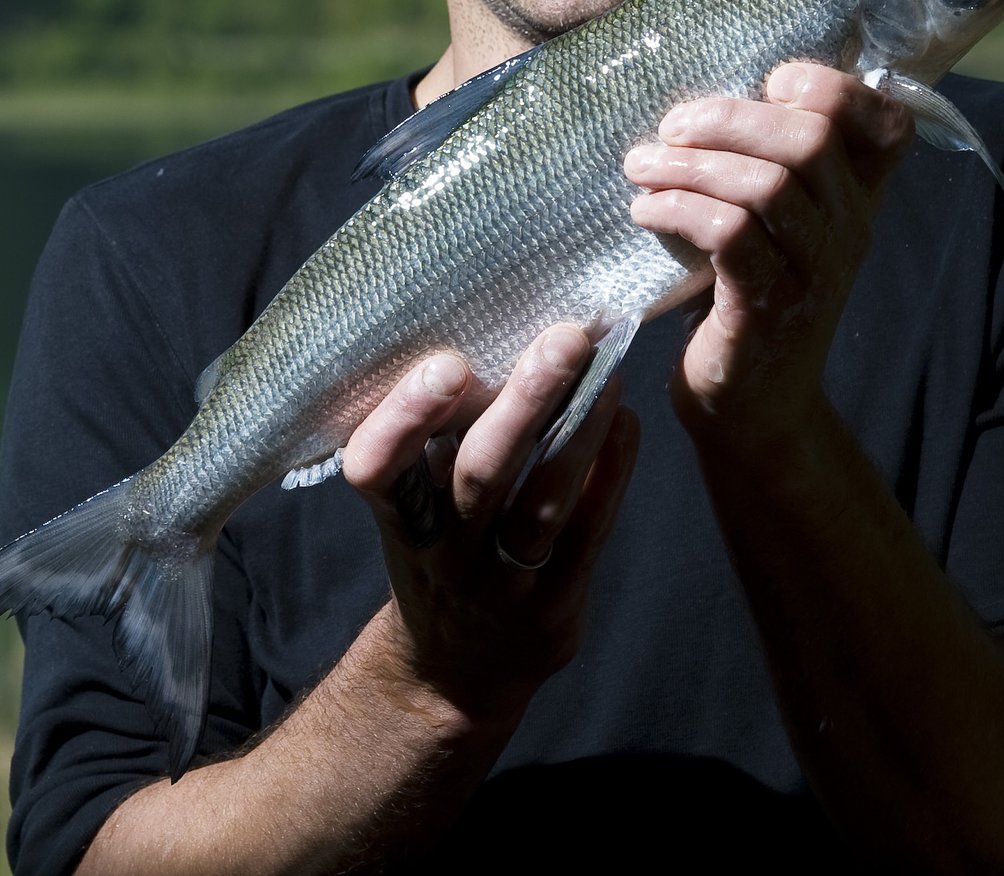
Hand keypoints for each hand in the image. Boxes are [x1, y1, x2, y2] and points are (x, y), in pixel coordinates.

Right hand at [339, 327, 638, 726]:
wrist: (455, 675)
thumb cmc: (441, 553)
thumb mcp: (416, 505)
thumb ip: (439, 440)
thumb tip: (496, 328)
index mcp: (399, 518)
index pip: (377, 471)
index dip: (405, 419)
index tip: (446, 363)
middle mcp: (445, 554)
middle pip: (481, 477)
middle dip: (524, 404)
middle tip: (565, 337)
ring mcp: (502, 587)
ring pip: (542, 506)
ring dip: (581, 432)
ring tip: (610, 368)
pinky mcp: (555, 607)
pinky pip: (587, 535)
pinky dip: (611, 473)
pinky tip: (626, 420)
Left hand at [625, 62, 911, 445]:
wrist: (751, 405)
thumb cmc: (746, 291)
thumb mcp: (770, 219)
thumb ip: (764, 160)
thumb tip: (700, 95)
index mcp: (859, 198)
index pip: (886, 123)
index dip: (832, 86)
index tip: (768, 83)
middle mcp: (852, 230)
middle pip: (811, 138)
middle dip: (729, 117)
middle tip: (671, 127)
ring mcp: (817, 273)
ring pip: (766, 185)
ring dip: (689, 164)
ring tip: (640, 167)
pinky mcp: (770, 309)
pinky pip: (728, 234)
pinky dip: (677, 209)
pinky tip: (644, 212)